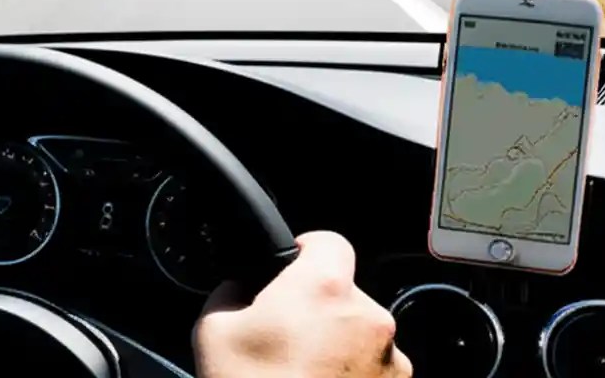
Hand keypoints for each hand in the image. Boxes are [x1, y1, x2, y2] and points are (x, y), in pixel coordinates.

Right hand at [193, 231, 411, 377]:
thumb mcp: (213, 328)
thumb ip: (234, 290)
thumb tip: (244, 286)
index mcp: (325, 289)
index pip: (328, 241)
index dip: (304, 253)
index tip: (289, 272)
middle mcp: (370, 320)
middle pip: (344, 294)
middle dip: (317, 310)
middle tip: (283, 339)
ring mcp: (391, 363)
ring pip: (360, 336)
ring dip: (336, 347)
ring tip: (298, 374)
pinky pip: (372, 371)